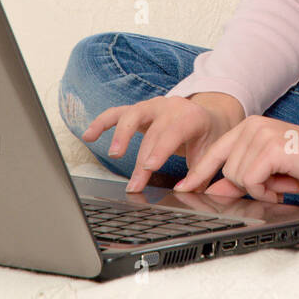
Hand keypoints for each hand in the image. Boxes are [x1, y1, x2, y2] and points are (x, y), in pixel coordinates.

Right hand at [79, 95, 243, 193]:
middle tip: (134, 185)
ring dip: (121, 135)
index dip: (160, 149)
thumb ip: (199, 173)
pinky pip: (117, 113)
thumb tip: (185, 193)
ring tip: (113, 154)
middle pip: (152, 133)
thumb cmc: (208, 136)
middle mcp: (171, 107)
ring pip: (132, 115)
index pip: (173, 132)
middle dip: (141, 161)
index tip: (148, 167)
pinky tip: (88, 135)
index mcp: (191, 117)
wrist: (208, 114)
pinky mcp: (139, 110)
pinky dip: (101, 123)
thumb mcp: (210, 153)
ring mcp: (153, 106)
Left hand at [172, 115, 298, 199]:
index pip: (215, 152)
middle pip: (226, 170)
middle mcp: (252, 126)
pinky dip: (267, 191)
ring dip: (261, 189)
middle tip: (278, 184)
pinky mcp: (271, 147)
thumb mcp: (272, 173)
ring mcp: (261, 134)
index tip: (184, 188)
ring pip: (237, 177)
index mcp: (250, 127)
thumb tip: (216, 191)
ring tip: (285, 181)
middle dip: (249, 186)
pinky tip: (287, 184)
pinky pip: (251, 181)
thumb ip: (244, 178)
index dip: (199, 173)